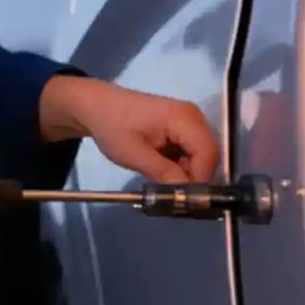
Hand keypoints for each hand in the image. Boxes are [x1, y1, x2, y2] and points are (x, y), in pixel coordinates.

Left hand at [39, 76, 218, 182]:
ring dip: (186, 172)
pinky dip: (181, 164)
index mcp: (183, 118)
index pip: (207, 153)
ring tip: (162, 180)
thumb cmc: (113, 127)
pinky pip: (191, 151)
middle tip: (170, 192)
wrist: (97, 107)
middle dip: (193, 177)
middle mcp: (194, 116)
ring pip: (200, 155)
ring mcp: (189, 120)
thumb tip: (186, 193)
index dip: (200, 178)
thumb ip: (163, 173)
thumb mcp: (133, 154)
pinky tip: (162, 169)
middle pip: (207, 155)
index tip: (183, 198)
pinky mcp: (182, 126)